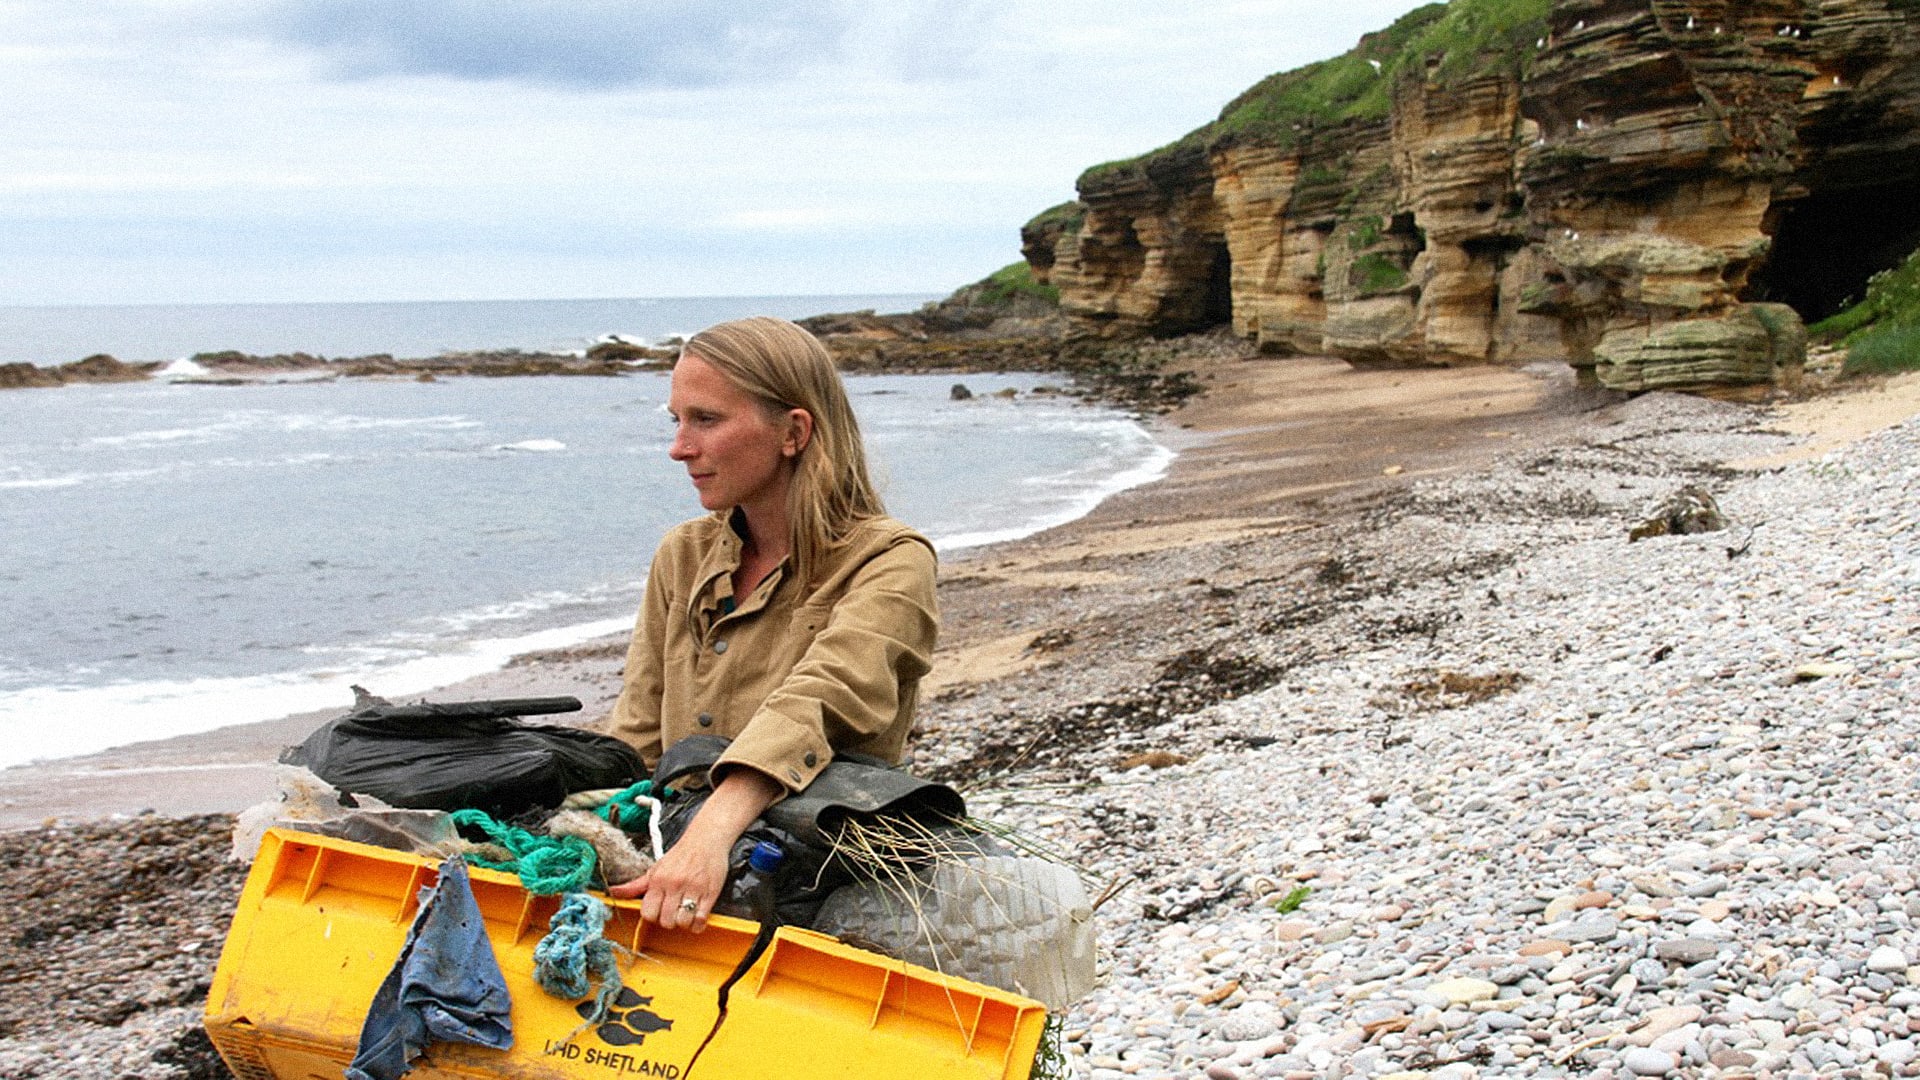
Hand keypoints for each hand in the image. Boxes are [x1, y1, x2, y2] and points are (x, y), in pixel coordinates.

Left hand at [606, 767, 780, 932]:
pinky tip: (698, 917)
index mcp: (658, 879)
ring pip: (683, 922)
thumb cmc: (680, 855)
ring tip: (686, 915)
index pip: (648, 913)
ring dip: (684, 923)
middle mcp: (674, 884)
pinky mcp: (710, 892)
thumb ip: (635, 885)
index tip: (659, 912)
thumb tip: (612, 892)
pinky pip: (701, 918)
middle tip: (674, 913)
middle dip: (669, 922)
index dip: (653, 917)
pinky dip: (698, 924)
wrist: (706, 839)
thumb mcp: (655, 868)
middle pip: (666, 921)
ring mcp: (693, 888)